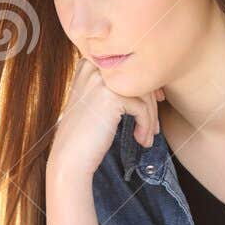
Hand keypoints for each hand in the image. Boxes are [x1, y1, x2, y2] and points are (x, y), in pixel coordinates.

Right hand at [48, 59, 165, 176]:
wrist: (69, 159)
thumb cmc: (83, 135)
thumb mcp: (95, 102)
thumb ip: (114, 87)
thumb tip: (152, 85)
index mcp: (88, 64)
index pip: (128, 68)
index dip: (144, 86)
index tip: (155, 103)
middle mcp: (93, 68)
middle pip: (137, 78)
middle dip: (151, 104)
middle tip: (154, 126)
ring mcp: (100, 81)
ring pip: (143, 93)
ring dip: (151, 118)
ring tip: (148, 136)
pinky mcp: (111, 97)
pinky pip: (142, 108)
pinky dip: (146, 126)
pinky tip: (141, 140)